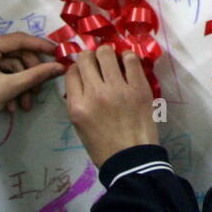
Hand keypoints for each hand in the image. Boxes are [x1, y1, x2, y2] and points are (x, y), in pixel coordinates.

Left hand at [0, 34, 63, 129]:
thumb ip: (36, 75)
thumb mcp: (8, 87)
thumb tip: (61, 66)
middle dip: (30, 74)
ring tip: (25, 104)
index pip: (18, 40)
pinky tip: (13, 106)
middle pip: (18, 55)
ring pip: (14, 68)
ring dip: (22, 86)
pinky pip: (6, 75)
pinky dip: (13, 89)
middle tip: (39, 89)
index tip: (58, 53)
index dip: (40, 46)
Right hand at [65, 45, 157, 167]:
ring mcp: (118, 89)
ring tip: (112, 58)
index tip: (84, 69)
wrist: (131, 159)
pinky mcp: (139, 88)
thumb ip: (78, 100)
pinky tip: (127, 61)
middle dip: (90, 56)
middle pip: (87, 58)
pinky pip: (131, 60)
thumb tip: (82, 77)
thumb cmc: (103, 146)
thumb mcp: (79, 125)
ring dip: (108, 53)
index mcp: (77, 105)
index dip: (77, 67)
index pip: (71, 72)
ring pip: (107, 54)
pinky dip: (127, 56)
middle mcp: (95, 93)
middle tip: (97, 60)